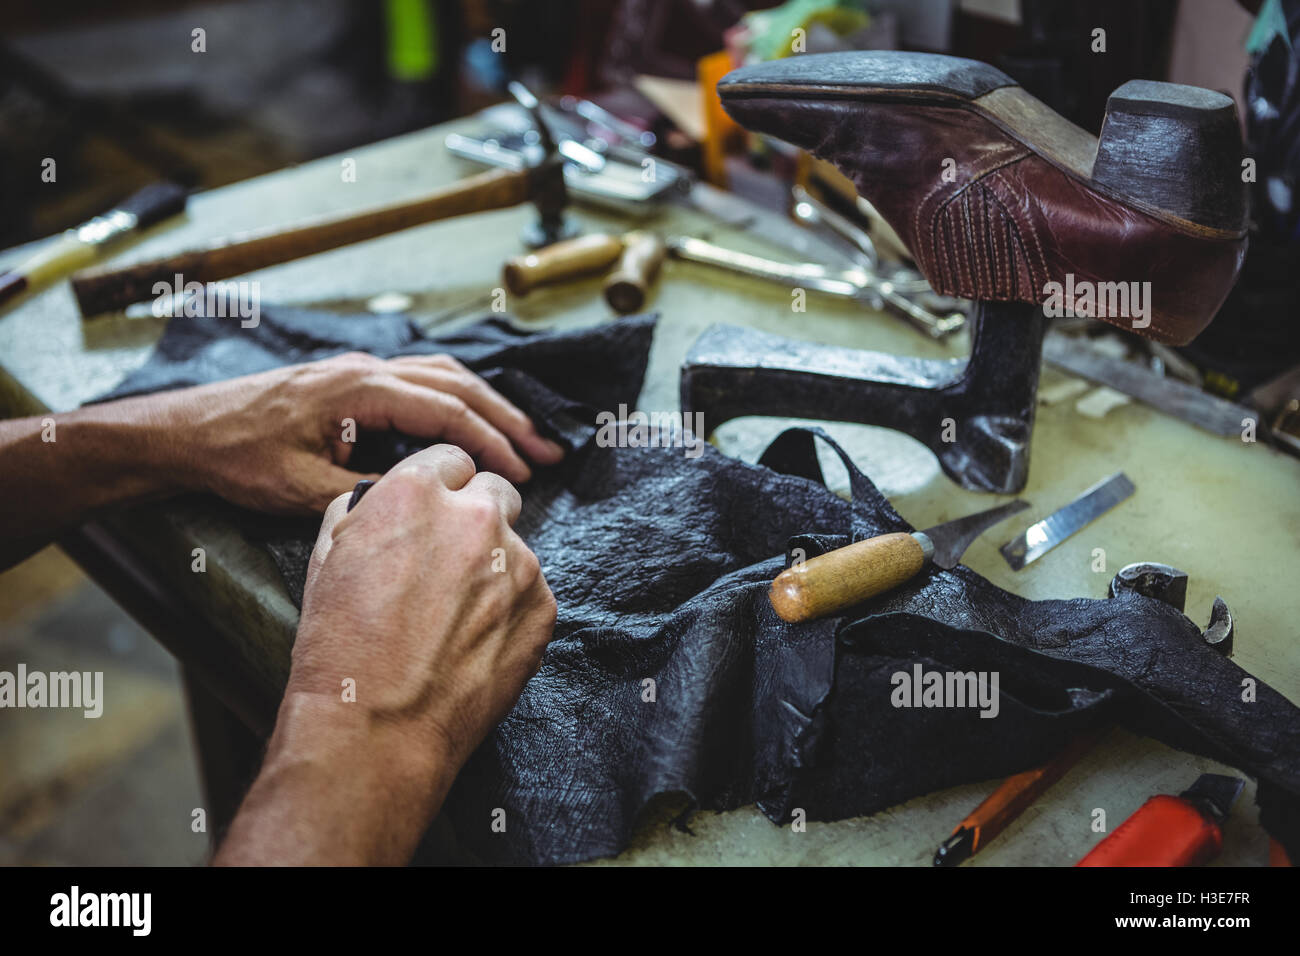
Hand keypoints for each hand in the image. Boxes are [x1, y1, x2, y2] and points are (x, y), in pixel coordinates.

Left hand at [152, 351, 563, 513]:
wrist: (188, 431)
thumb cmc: (237, 457)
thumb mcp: (300, 489)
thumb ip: (366, 495)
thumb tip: (422, 504)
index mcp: (360, 390)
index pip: (447, 411)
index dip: (492, 442)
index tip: (523, 472)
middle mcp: (368, 370)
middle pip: (458, 385)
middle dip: (509, 419)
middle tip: (550, 453)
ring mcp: (362, 372)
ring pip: (445, 377)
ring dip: (489, 407)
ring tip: (527, 438)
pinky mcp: (355, 384)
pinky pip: (423, 382)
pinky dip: (460, 402)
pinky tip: (474, 426)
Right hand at [292, 442, 558, 767]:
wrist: (378, 727)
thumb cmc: (341, 649)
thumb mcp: (329, 557)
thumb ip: (365, 512)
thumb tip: (380, 503)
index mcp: (416, 493)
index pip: (450, 461)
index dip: (441, 487)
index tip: (437, 511)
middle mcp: (475, 516)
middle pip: (495, 492)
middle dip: (476, 516)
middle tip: (451, 560)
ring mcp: (518, 562)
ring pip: (515, 546)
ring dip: (494, 566)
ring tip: (455, 617)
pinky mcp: (544, 607)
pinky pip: (532, 592)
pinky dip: (511, 609)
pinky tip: (475, 641)